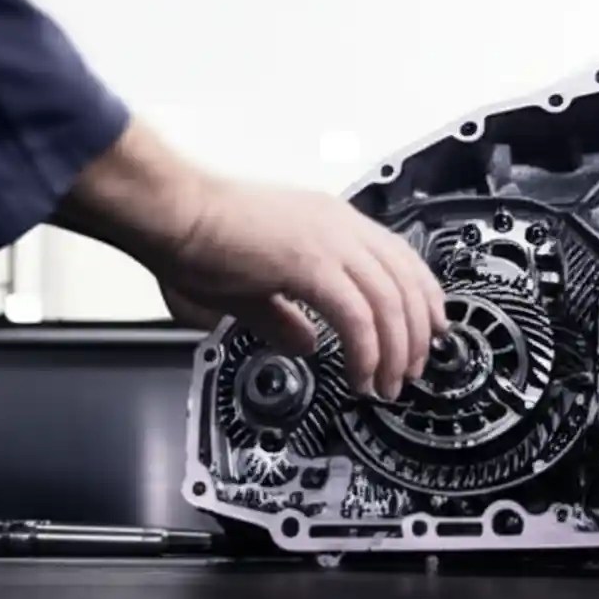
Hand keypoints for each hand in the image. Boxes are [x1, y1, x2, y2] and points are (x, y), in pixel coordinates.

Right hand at [159, 183, 447, 398]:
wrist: (171, 213)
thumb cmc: (195, 238)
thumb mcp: (250, 286)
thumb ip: (283, 318)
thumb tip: (306, 343)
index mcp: (330, 222)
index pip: (400, 258)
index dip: (422, 300)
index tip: (426, 333)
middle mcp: (339, 226)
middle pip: (406, 282)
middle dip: (416, 335)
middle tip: (409, 373)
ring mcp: (328, 241)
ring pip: (390, 301)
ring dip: (396, 350)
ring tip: (387, 384)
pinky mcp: (309, 262)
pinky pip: (358, 315)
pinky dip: (367, 351)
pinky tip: (360, 375)